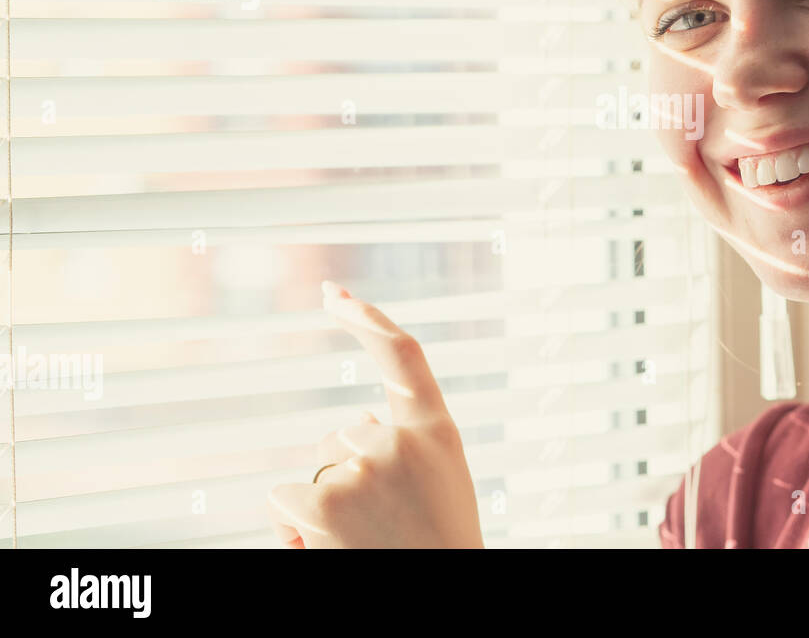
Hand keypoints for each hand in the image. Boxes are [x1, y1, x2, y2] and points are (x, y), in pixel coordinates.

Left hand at [266, 281, 484, 547]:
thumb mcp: (438, 480)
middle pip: (343, 431)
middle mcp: (399, 439)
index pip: (402, 354)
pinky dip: (295, 524)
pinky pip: (286, 498)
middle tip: (386, 520)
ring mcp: (359, 468)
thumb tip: (341, 433)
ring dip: (327, 500)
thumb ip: (403, 444)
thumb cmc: (437, 542)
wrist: (443, 591)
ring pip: (317, 467)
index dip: (367, 318)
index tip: (335, 295)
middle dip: (350, 470)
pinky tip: (330, 547)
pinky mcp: (320, 502)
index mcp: (438, 429)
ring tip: (365, 538)